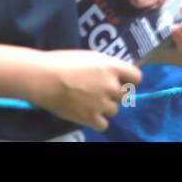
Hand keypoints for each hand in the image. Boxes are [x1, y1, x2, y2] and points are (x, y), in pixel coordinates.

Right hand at [27, 50, 141, 130]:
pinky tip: (87, 113)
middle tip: (98, 91)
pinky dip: (97, 120)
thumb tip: (117, 74)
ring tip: (89, 101)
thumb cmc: (63, 62)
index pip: (136, 77)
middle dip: (113, 93)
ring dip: (105, 107)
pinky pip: (104, 124)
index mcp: (112, 67)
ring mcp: (102, 103)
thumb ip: (107, 67)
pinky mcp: (91, 118)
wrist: (44, 78)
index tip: (121, 81)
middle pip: (124, 95)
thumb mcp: (91, 57)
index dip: (130, 80)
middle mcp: (111, 86)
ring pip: (114, 110)